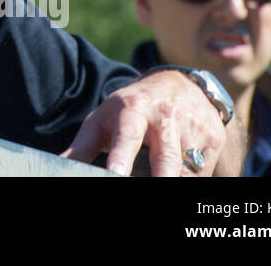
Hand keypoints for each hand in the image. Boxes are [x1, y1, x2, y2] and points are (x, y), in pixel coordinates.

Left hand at [60, 70, 227, 175]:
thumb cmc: (131, 108)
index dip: (121, 158)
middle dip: (161, 177)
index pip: (127, 137)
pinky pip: (201, 173)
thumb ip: (81, 147)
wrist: (177, 83)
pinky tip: (175, 174)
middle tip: (153, 186)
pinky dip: (187, 179)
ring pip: (186, 170)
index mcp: (133, 110)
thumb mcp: (104, 120)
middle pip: (165, 158)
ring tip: (158, 178)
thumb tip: (57, 166)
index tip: (114, 175)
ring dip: (172, 179)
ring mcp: (192, 128)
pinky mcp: (213, 140)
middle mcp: (165, 117)